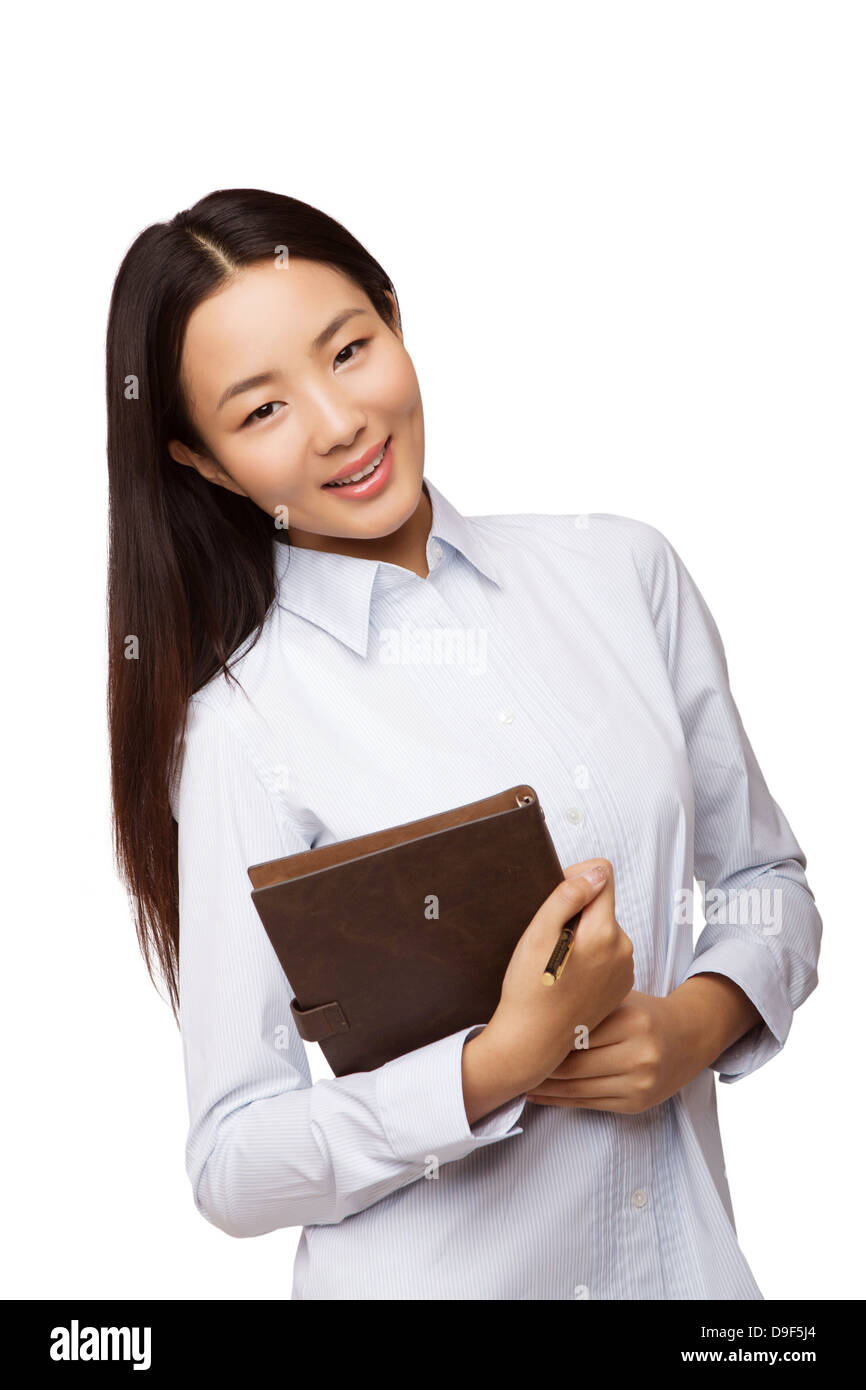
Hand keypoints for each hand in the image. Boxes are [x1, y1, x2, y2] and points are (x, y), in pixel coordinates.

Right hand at [481, 857, 633, 1096]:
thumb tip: (596, 871)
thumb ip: (568, 896)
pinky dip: (589, 956)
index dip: (576, 876)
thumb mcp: (538, 935)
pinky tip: (568, 978)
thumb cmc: (529, 990)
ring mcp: (625, 969)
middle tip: (549, 941)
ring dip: (582, 935)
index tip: (555, 900)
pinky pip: (607, 953)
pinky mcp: (621, 985)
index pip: (603, 875)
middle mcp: (623, 949)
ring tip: (557, 963)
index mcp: (604, 933)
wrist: (533, 1044)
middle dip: (576, 912)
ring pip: (603, 929)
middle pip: (601, 904)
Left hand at [524, 988, 709, 1113]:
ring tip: (518, 1080)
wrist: (689, 1038)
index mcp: (632, 1021)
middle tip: (510, 1062)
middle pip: (574, 1066)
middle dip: (539, 1066)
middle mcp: (639, 1055)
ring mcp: (640, 1083)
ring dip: (544, 1088)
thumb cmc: (644, 1013)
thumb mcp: (621, 999)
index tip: (517, 1037)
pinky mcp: (637, 1104)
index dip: (544, 1038)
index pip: (575, 1035)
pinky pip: (589, 1104)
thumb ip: (586, 1004)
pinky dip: (560, 1101)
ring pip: (578, 1090)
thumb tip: (535, 1012)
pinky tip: (539, 1094)